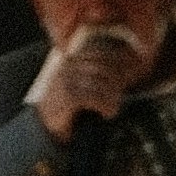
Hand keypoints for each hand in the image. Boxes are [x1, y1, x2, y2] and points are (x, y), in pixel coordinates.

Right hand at [34, 15, 148, 130]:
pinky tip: (108, 113)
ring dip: (113, 97)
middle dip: (117, 81)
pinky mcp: (66, 97)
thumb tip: (129, 67)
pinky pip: (92, 97)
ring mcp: (66, 80)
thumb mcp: (83, 84)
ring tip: (114, 107)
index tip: (130, 73)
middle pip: (103, 66)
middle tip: (120, 95)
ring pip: (100, 82)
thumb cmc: (69, 104)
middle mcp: (69, 66)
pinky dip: (105, 106)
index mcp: (74, 58)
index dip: (119, 60)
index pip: (101, 51)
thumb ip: (100, 74)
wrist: (45, 124)